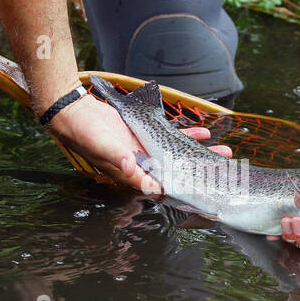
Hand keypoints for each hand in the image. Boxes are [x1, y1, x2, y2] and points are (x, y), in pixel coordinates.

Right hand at [45, 91, 230, 191]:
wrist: (75, 112)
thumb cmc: (84, 133)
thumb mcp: (103, 147)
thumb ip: (120, 160)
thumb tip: (138, 173)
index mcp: (132, 174)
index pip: (162, 186)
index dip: (184, 188)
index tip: (205, 187)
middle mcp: (141, 165)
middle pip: (178, 171)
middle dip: (201, 170)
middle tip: (224, 168)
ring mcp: (145, 149)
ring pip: (179, 154)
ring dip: (199, 153)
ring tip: (223, 151)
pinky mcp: (145, 135)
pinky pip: (170, 136)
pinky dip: (187, 135)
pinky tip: (203, 132)